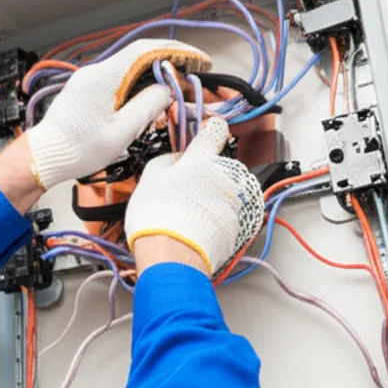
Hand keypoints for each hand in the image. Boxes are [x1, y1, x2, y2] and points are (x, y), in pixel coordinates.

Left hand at [25, 39, 210, 190]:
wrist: (45, 156)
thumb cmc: (76, 150)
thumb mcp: (120, 134)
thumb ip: (147, 107)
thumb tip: (166, 90)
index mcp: (103, 78)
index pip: (146, 50)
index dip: (176, 52)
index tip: (197, 60)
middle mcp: (95, 72)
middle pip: (140, 57)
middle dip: (169, 65)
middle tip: (190, 79)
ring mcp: (90, 80)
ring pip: (130, 69)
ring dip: (154, 77)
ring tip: (173, 94)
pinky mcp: (88, 90)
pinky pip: (119, 80)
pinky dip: (138, 86)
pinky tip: (148, 101)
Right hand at [124, 118, 263, 274]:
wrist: (173, 257)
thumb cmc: (158, 218)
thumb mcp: (149, 179)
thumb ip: (167, 162)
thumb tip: (175, 160)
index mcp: (201, 159)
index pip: (215, 131)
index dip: (210, 131)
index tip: (208, 134)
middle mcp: (223, 176)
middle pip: (218, 168)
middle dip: (205, 176)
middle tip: (183, 192)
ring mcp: (233, 201)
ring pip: (222, 193)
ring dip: (209, 200)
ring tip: (186, 216)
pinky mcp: (237, 225)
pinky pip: (226, 216)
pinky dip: (214, 220)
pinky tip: (196, 229)